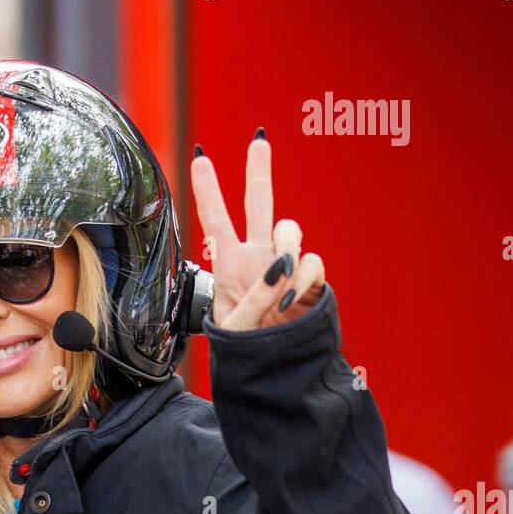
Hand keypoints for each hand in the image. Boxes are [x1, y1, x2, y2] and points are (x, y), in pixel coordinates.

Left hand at [190, 132, 325, 331]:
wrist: (276, 371)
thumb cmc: (246, 351)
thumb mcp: (236, 328)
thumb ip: (254, 298)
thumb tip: (280, 269)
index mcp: (229, 265)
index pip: (215, 221)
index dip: (207, 190)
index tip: (200, 157)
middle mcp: (257, 257)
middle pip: (258, 205)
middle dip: (259, 172)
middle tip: (259, 141)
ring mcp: (284, 266)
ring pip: (290, 229)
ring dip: (285, 246)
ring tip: (278, 278)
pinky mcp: (309, 280)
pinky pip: (311, 262)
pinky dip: (303, 277)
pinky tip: (290, 298)